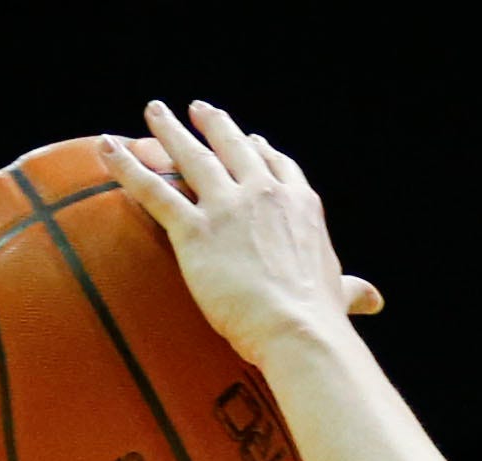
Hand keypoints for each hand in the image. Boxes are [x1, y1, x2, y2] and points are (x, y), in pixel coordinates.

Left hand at [97, 101, 381, 367]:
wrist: (298, 329)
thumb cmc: (319, 319)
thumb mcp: (340, 292)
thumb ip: (351, 289)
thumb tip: (373, 299)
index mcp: (300, 204)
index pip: (278, 165)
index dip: (261, 151)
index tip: (251, 138)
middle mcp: (264, 194)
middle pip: (233, 147)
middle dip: (214, 125)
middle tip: (198, 109)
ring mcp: (228, 208)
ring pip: (191, 158)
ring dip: (169, 131)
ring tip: (154, 112)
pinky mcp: (194, 231)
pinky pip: (153, 191)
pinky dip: (127, 167)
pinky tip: (108, 148)